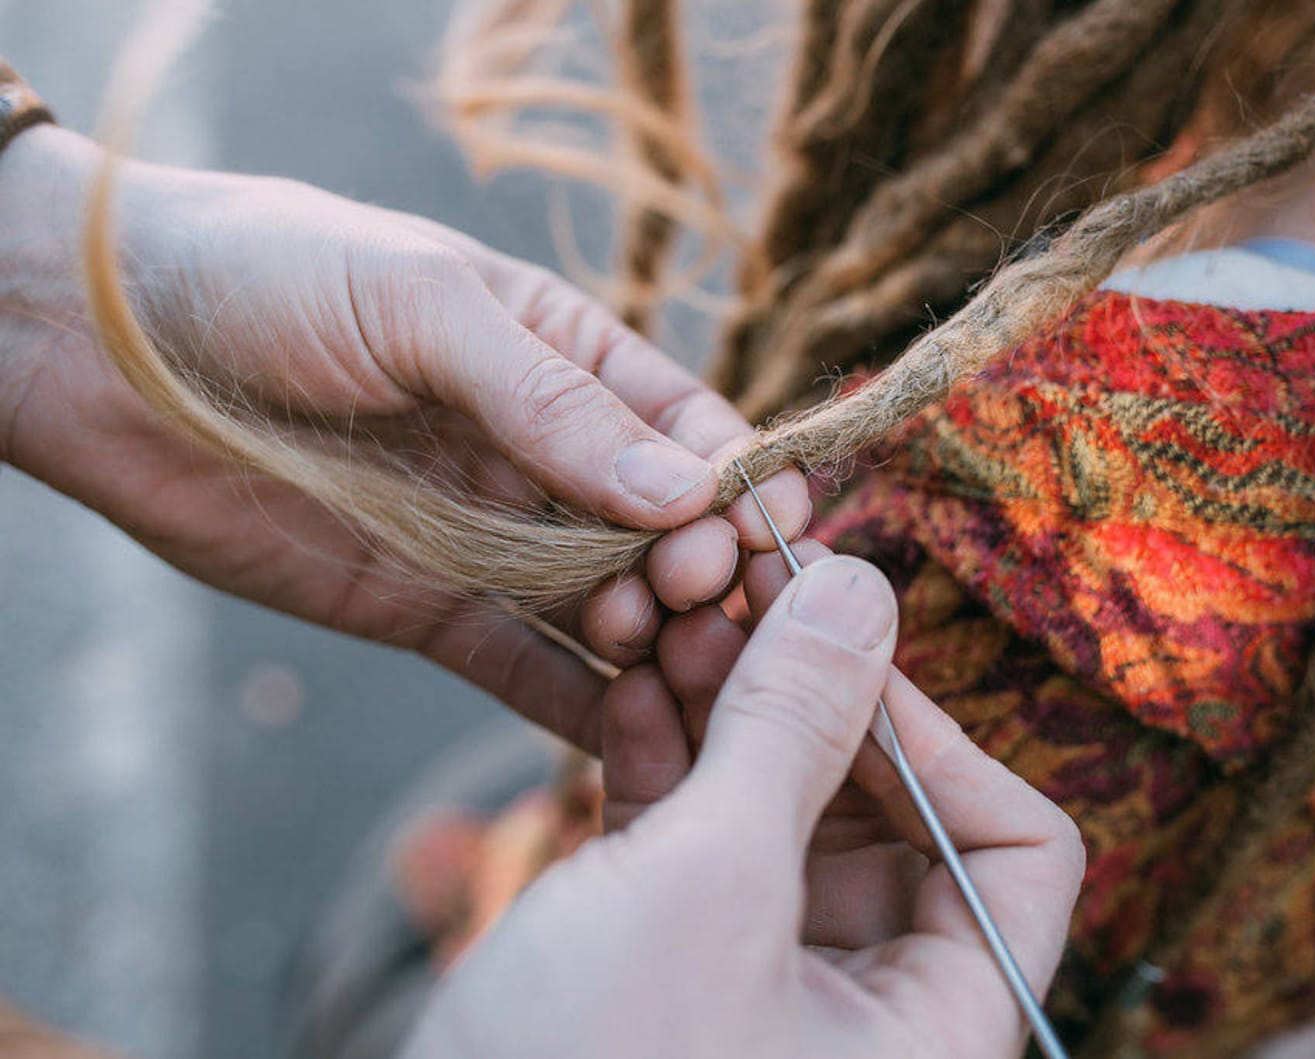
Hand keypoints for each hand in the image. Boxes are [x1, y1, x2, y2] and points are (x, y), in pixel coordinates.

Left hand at [0, 125, 806, 745]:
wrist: (92, 344)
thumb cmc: (266, 278)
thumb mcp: (422, 305)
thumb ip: (553, 403)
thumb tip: (687, 494)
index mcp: (565, 357)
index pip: (688, 428)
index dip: (739, 483)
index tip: (765, 535)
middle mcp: (544, 455)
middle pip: (665, 531)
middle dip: (701, 572)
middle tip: (698, 603)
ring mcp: (492, 540)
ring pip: (609, 608)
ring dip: (653, 642)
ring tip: (666, 664)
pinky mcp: (428, 611)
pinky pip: (524, 670)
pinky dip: (580, 704)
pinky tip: (629, 734)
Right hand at [404, 555, 1082, 1058]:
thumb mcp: (704, 884)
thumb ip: (790, 724)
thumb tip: (860, 588)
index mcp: (937, 1029)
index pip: (1019, 853)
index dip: (940, 738)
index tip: (845, 655)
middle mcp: (870, 1012)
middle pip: (888, 813)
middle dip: (811, 699)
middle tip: (740, 595)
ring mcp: (770, 984)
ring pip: (784, 813)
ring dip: (731, 711)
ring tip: (674, 620)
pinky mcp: (680, 968)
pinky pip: (706, 845)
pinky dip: (672, 764)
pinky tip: (630, 689)